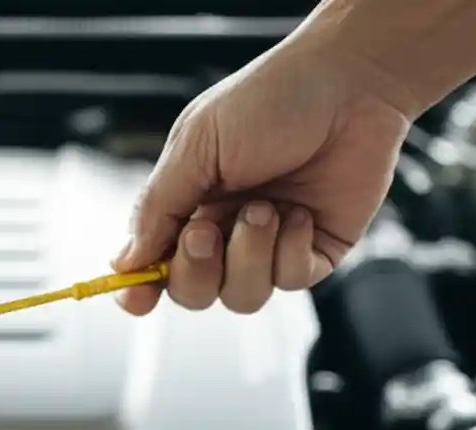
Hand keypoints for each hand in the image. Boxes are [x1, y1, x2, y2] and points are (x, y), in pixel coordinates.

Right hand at [111, 37, 413, 314]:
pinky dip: (291, 250)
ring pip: (242, 296)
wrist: (349, 84)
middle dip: (197, 270)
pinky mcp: (315, 251)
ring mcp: (271, 244)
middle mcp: (226, 230)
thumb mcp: (196, 144)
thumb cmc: (271, 99)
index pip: (155, 262)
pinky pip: (291, 281)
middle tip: (207, 230)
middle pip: (194, 293)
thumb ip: (158, 206)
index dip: (141, 286)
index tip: (136, 298)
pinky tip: (301, 211)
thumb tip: (127, 260)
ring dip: (249, 255)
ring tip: (267, 208)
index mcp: (189, 203)